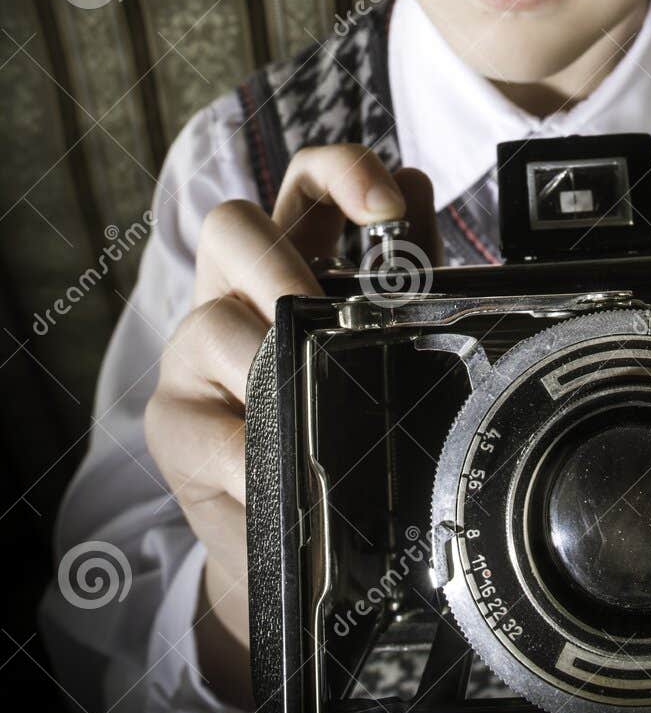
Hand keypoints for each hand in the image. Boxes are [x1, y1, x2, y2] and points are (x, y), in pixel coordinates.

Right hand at [144, 146, 437, 707]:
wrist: (298, 542)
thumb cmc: (340, 422)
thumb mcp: (377, 341)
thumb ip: (398, 271)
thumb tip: (416, 185)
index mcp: (289, 262)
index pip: (303, 182)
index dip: (342, 171)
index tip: (390, 207)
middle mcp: (232, 294)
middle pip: (232, 226)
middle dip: (282, 263)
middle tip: (322, 313)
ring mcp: (192, 356)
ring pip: (212, 323)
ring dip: (268, 361)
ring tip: (309, 397)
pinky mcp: (172, 424)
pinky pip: (206, 422)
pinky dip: (252, 446)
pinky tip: (279, 465)